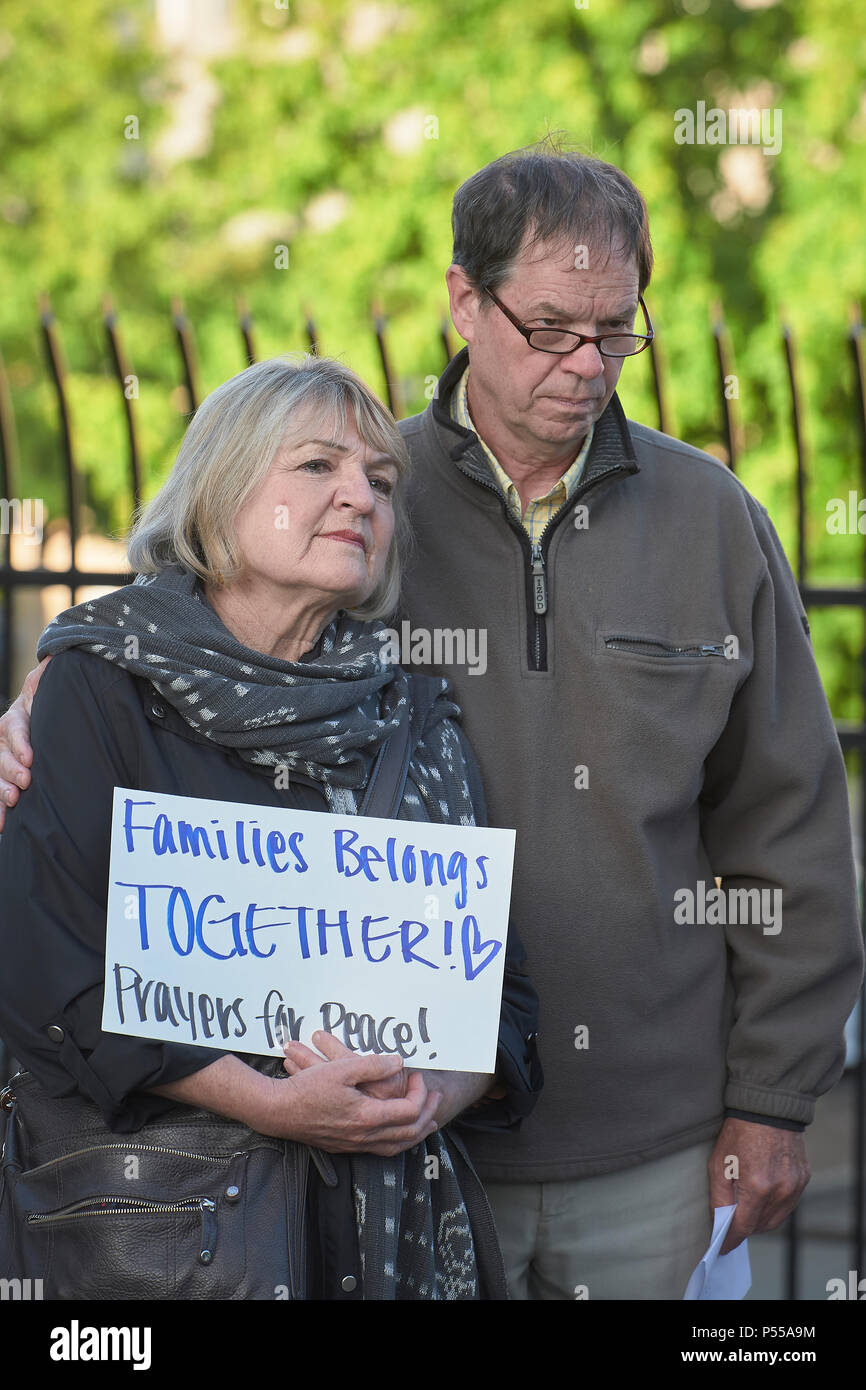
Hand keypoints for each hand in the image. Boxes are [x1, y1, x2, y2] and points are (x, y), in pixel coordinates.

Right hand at [0, 657, 47, 828]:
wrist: (51, 714)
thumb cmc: (54, 700)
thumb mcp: (52, 684)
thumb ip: (52, 674)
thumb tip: (57, 656)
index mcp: (18, 716)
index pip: (14, 728)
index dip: (19, 743)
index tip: (30, 758)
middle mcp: (4, 737)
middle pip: (0, 754)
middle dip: (10, 769)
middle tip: (25, 782)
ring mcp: (2, 757)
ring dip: (0, 790)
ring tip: (13, 801)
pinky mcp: (6, 776)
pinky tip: (1, 826)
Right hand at [272, 1034, 440, 1154]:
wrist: (277, 1111)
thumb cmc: (306, 1088)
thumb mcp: (341, 1068)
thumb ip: (373, 1064)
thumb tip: (398, 1062)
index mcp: (366, 1116)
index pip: (409, 1111)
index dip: (419, 1093)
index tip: (416, 1075)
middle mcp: (363, 1136)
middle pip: (409, 1134)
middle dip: (427, 1115)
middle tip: (434, 1097)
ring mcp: (354, 1144)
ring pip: (396, 1147)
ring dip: (416, 1132)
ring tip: (425, 1118)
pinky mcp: (345, 1146)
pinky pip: (381, 1149)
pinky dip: (397, 1139)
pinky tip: (395, 1128)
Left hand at [708, 1118, 809, 1253]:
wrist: (767, 1108)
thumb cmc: (739, 1133)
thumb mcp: (719, 1163)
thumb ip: (719, 1197)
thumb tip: (719, 1222)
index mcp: (757, 1187)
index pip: (744, 1227)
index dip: (731, 1239)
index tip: (723, 1247)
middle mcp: (780, 1190)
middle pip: (762, 1226)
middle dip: (745, 1229)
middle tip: (732, 1224)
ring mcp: (795, 1185)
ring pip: (777, 1219)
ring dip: (761, 1220)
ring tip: (746, 1210)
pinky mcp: (804, 1179)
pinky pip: (788, 1204)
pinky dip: (775, 1206)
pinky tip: (762, 1196)